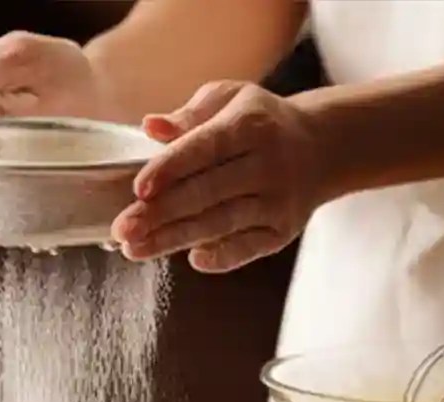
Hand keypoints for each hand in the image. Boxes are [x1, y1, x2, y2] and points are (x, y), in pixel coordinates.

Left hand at [113, 81, 328, 272]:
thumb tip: (150, 126)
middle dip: (160, 214)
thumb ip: (190, 114)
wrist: (323, 147)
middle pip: (207, 193)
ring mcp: (278, 200)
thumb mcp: (230, 100)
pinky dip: (220, 256)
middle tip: (121, 229)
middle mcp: (268, 164)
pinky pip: (248, 248)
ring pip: (220, 223)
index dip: (170, 169)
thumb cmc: (259, 122)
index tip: (138, 189)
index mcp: (250, 125)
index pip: (205, 148)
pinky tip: (191, 259)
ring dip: (174, 239)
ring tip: (134, 249)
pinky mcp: (283, 229)